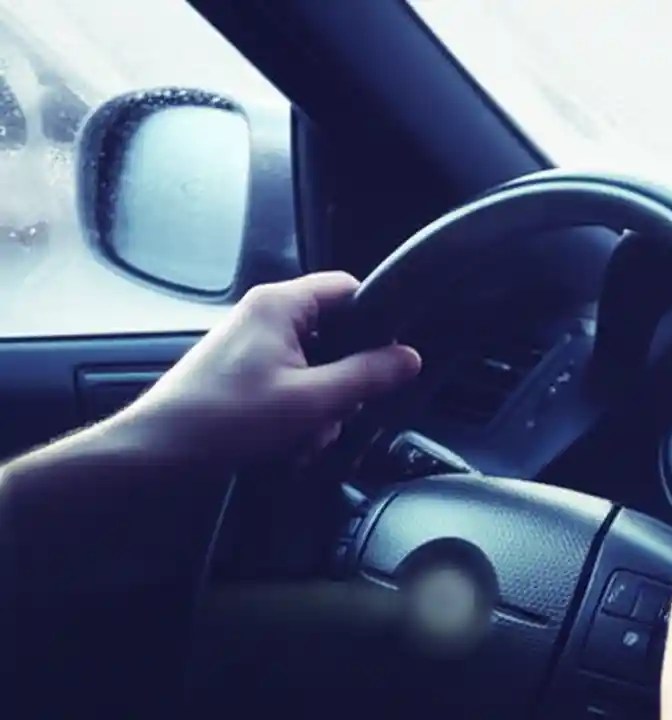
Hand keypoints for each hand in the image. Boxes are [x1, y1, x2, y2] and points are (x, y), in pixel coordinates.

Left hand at [115, 272, 421, 468]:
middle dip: (344, 380)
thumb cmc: (226, 420)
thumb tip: (410, 357)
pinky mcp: (243, 374)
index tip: (389, 358)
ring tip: (303, 436)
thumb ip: (368, 376)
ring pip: (316, 368)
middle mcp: (265, 315)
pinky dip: (297, 414)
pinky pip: (291, 385)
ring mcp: (252, 345)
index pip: (349, 289)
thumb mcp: (312, 401)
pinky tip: (287, 443)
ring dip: (320, 406)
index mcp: (280, 304)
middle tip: (337, 411)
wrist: (157, 454)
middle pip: (336, 335)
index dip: (377, 320)